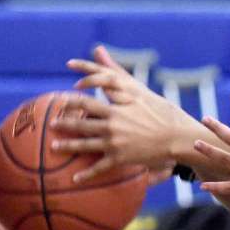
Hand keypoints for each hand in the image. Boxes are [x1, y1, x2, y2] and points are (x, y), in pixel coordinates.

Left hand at [52, 45, 198, 181]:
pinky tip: (75, 180)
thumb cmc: (161, 111)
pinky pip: (100, 168)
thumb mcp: (138, 89)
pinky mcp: (122, 159)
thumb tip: (97, 49)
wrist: (177, 137)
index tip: (60, 99)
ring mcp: (115, 143)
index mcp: (114, 108)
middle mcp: (111, 125)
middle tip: (52, 124)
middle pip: (80, 123)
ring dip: (67, 146)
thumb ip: (114, 71)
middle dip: (64, 123)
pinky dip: (86, 175)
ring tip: (54, 146)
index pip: (85, 101)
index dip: (70, 100)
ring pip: (85, 145)